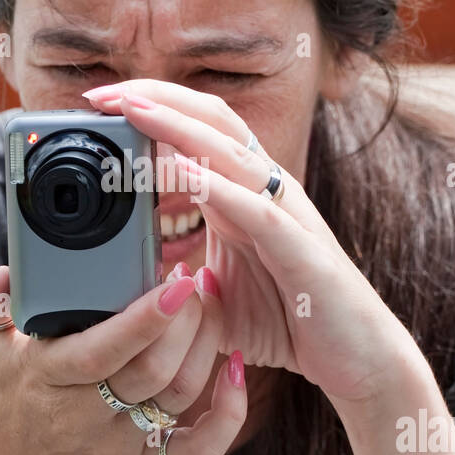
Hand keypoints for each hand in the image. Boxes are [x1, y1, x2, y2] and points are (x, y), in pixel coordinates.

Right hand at [0, 264, 246, 454]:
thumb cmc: (13, 389)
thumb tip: (2, 278)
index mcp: (49, 377)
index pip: (101, 353)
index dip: (143, 321)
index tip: (175, 283)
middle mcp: (88, 414)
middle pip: (152, 372)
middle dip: (186, 323)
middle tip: (195, 278)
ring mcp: (123, 439)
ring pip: (180, 396)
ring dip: (206, 344)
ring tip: (209, 298)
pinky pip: (199, 449)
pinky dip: (228, 415)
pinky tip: (236, 368)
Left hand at [83, 80, 421, 408]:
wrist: (356, 360)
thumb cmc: (289, 321)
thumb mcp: (214, 294)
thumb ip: (175, 279)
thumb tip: (128, 280)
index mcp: (243, 192)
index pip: (196, 128)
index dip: (150, 107)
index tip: (98, 103)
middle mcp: (266, 190)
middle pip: (210, 119)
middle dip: (154, 99)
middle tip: (100, 94)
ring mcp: (286, 215)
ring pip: (230, 151)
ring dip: (177, 127)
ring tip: (131, 112)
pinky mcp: (302, 250)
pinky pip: (257, 210)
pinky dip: (217, 188)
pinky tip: (180, 175)